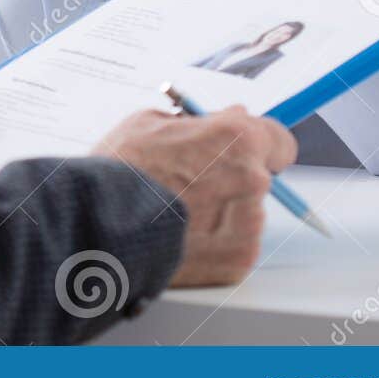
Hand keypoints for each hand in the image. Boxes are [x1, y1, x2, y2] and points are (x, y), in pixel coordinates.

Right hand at [93, 104, 296, 285]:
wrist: (98, 225)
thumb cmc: (119, 170)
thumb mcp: (150, 123)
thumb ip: (198, 122)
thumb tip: (226, 117)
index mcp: (237, 138)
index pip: (279, 141)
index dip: (259, 145)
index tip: (243, 153)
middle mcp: (252, 178)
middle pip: (258, 177)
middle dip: (231, 179)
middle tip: (191, 186)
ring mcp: (248, 223)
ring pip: (245, 214)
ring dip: (222, 213)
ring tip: (177, 215)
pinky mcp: (239, 260)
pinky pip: (234, 245)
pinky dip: (214, 244)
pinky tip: (180, 237)